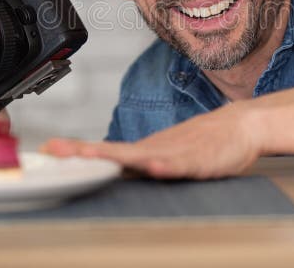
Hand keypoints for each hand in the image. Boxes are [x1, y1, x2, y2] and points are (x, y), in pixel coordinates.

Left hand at [40, 102, 262, 179]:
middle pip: (117, 152)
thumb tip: (117, 170)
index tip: (51, 148)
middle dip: (87, 153)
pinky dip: (167, 166)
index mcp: (148, 150)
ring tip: (93, 158)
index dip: (80, 151)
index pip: (108, 152)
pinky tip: (155, 168)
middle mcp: (157, 149)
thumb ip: (145, 162)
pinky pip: (182, 165)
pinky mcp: (200, 159)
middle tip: (58, 150)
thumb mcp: (170, 153)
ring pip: (144, 156)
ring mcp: (178, 153)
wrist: (242, 124)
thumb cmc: (206, 141)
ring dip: (118, 158)